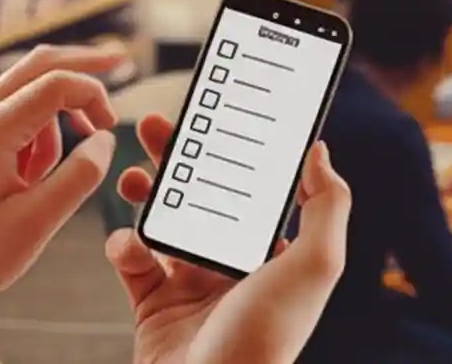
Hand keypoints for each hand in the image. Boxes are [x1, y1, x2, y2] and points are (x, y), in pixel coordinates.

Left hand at [0, 45, 123, 313]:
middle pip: (38, 63)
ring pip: (29, 84)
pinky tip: (36, 174)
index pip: (55, 84)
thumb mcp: (41, 221)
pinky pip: (18, 110)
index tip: (112, 125)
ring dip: (60, 113)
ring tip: (52, 174)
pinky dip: (42, 130)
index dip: (93, 94)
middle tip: (120, 60)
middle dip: (82, 64)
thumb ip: (81, 175)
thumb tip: (105, 139)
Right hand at [109, 114, 350, 363]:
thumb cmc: (267, 336)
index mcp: (275, 255)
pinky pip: (133, 263)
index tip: (217, 115)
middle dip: (180, 159)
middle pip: (203, 198)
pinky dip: (124, 246)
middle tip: (156, 124)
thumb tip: (319, 150)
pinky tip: (130, 243)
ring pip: (164, 224)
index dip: (237, 151)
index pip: (256, 191)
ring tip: (132, 174)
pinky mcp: (154, 309)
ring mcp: (193, 289)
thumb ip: (328, 203)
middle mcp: (235, 269)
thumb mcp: (316, 263)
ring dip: (146, 194)